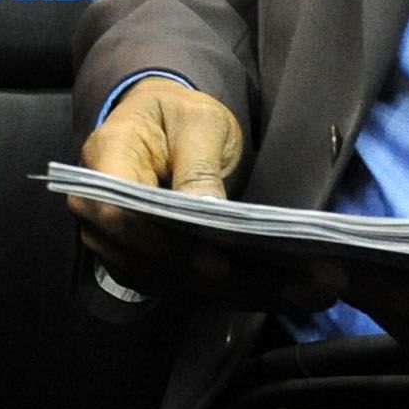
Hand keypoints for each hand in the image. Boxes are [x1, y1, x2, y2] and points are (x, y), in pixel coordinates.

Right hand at [69, 77, 343, 310]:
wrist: (165, 125)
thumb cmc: (178, 114)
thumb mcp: (198, 122)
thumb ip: (197, 166)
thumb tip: (205, 214)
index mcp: (105, 161)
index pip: (119, 216)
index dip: (163, 244)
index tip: (217, 263)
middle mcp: (99, 213)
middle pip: (149, 262)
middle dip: (223, 281)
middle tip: (298, 282)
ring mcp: (119, 244)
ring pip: (172, 284)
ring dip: (240, 294)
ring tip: (308, 291)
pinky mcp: (148, 263)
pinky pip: (186, 287)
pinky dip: (235, 293)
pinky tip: (285, 294)